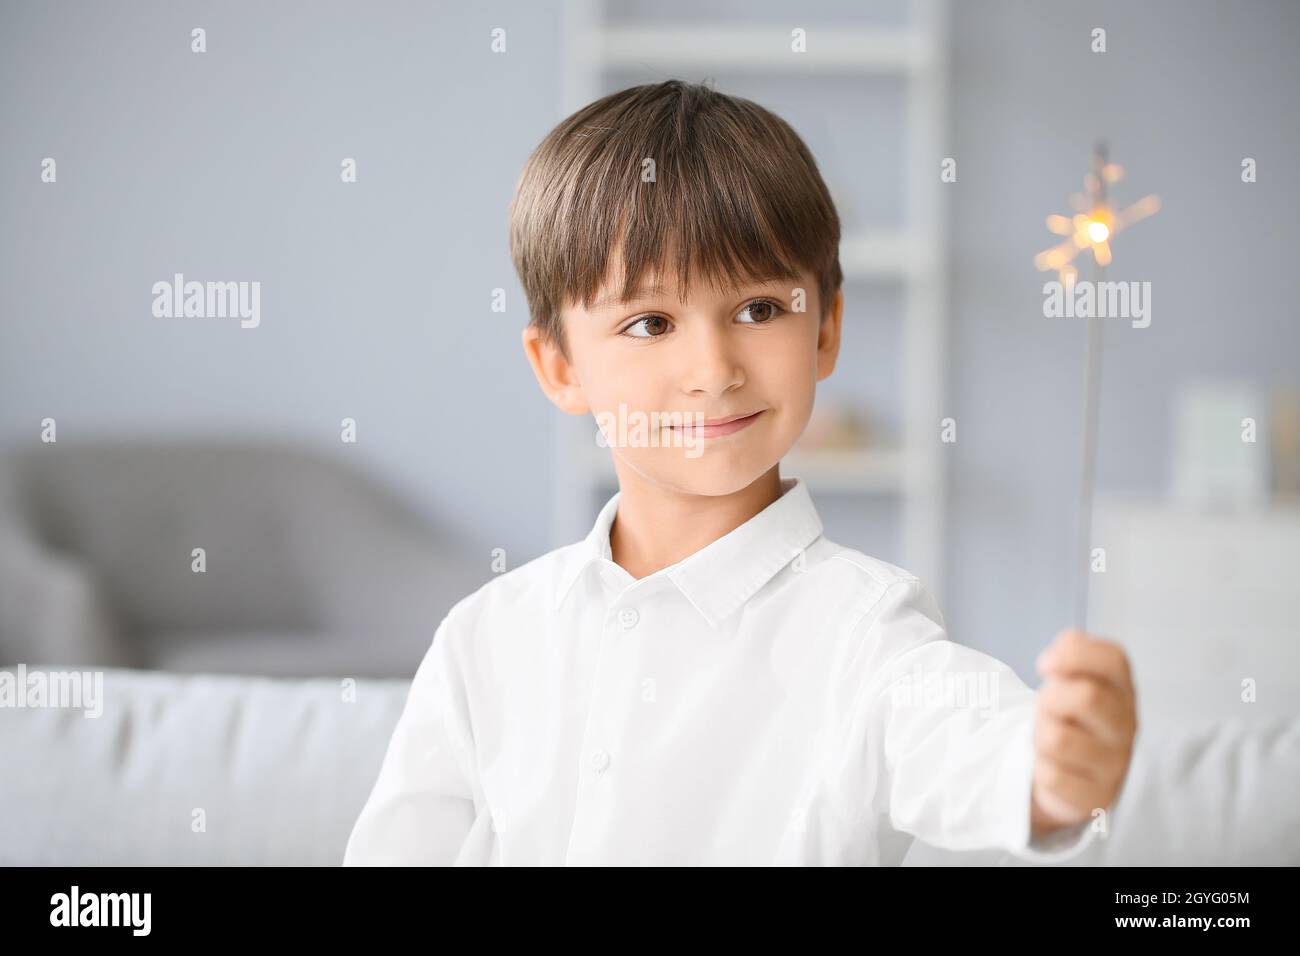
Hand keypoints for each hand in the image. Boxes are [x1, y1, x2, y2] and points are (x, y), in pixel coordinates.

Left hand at [1029, 629, 1137, 837]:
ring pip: (1058, 739)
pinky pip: (1052, 776)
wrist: (1070, 773)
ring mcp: (1116, 764)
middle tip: (1047, 710)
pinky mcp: (1097, 797)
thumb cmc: (1068, 716)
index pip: (1114, 659)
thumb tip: (1052, 661)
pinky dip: (1041, 768)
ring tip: (1050, 740)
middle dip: (1050, 700)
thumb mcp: (1068, 679)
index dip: (1075, 654)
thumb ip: (1069, 657)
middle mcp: (1127, 725)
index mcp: (1122, 689)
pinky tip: (1053, 768)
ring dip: (1040, 736)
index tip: (1043, 665)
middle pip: (1086, 697)